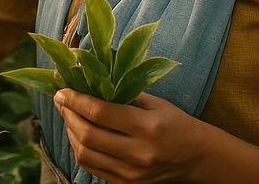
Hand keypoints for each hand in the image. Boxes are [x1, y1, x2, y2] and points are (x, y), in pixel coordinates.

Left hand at [54, 90, 205, 183]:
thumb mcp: (156, 103)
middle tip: (61, 101)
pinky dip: (80, 150)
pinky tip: (78, 135)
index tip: (63, 91)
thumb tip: (90, 83)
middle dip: (68, 115)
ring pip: (85, 154)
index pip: (100, 112)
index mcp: (147, 127)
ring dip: (70, 133)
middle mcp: (138, 153)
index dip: (76, 100)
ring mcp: (131, 173)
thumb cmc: (177, 124)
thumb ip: (125, 95)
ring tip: (68, 116)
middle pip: (88, 134)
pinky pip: (92, 168)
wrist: (197, 158)